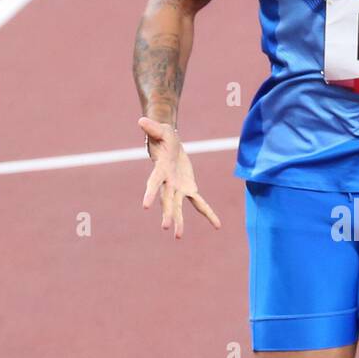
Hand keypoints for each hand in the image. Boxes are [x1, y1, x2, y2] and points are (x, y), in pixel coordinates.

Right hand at [139, 117, 220, 237]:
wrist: (169, 143)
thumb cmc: (162, 136)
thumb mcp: (160, 130)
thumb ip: (152, 127)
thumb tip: (141, 120)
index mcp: (161, 170)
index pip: (154, 183)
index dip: (151, 193)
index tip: (145, 206)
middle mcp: (168, 183)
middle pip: (167, 199)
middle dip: (167, 213)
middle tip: (166, 227)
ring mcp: (177, 188)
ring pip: (178, 206)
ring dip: (179, 221)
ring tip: (177, 236)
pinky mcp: (188, 188)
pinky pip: (199, 203)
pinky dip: (208, 213)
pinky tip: (217, 225)